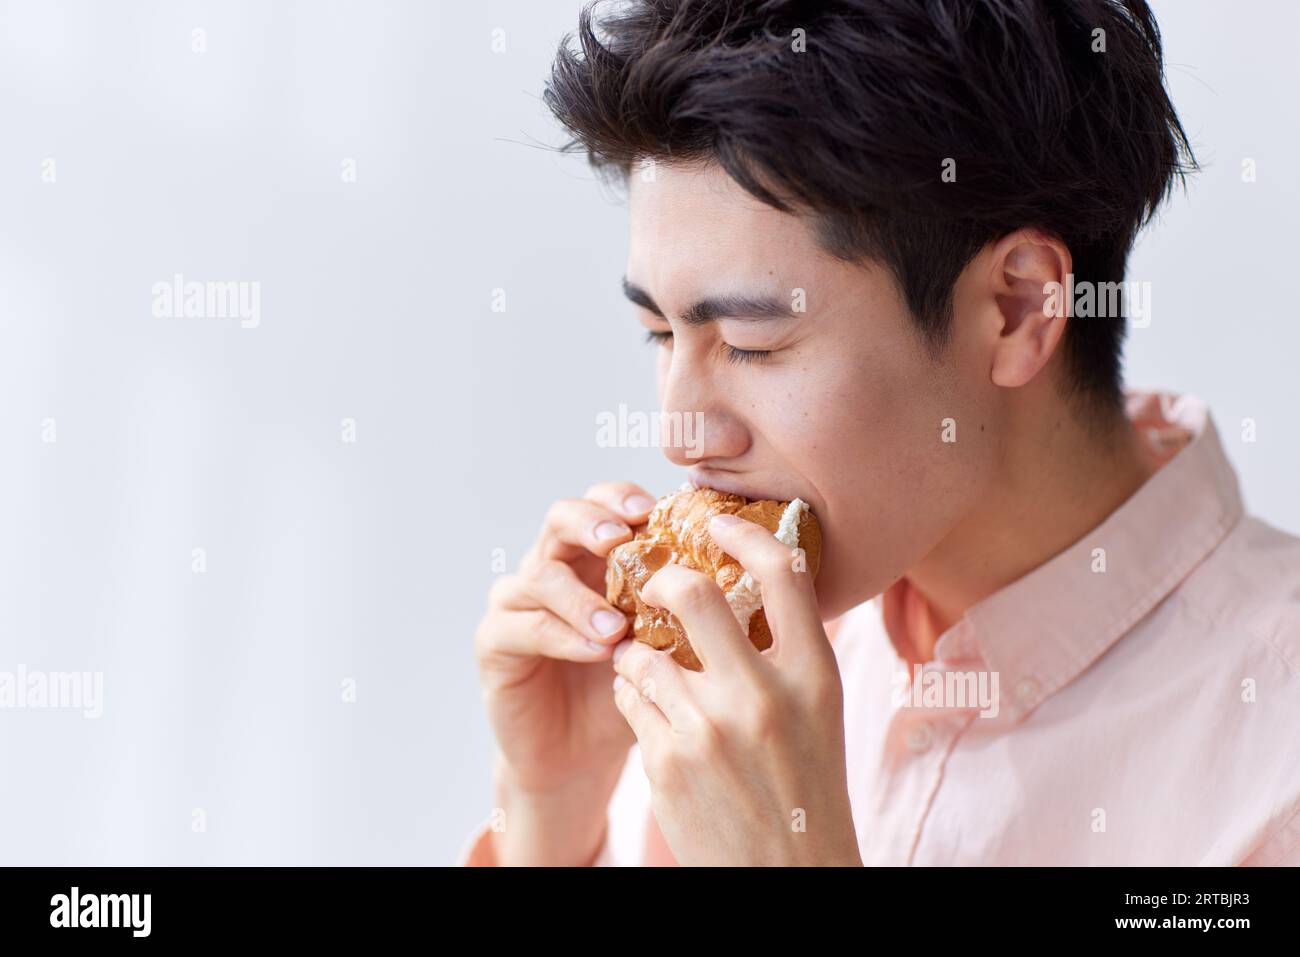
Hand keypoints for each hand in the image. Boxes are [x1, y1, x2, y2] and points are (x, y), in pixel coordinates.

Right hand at [473, 481, 653, 862]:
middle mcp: (551, 566)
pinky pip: (524, 627)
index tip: (652, 510)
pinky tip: (596, 653)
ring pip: (539, 576)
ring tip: (617, 627)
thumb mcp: (666, 642)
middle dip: (592, 522)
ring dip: (581, 597)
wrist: (581, 753)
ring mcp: (517, 601)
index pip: (602, 504)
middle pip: (560, 518)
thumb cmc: (632, 689)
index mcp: (593, 555)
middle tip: (620, 539)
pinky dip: (562, 636)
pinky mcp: (494, 642)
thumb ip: (685, 604)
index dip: (622, 498)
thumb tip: (744, 572)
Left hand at [611, 512, 860, 865]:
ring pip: (643, 654)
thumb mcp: (818, 712)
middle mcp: (763, 696)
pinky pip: (629, 702)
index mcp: (814, 677)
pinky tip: (653, 718)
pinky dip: (633, 700)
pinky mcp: (666, 763)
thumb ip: (787, 651)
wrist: (789, 876)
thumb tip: (741, 583)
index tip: (717, 525)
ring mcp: (708, 730)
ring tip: (647, 668)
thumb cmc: (805, 788)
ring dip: (637, 654)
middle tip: (655, 585)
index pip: (782, 572)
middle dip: (663, 581)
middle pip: (695, 594)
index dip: (745, 534)